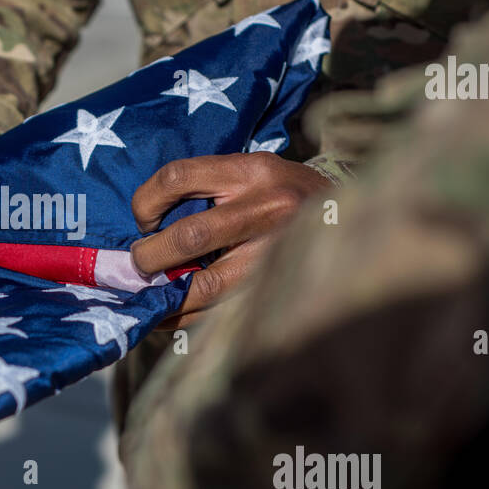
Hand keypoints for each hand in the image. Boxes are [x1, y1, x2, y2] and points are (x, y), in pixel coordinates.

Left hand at [130, 153, 332, 327]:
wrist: (349, 218)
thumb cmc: (284, 193)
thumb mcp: (253, 172)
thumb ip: (208, 190)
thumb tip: (148, 228)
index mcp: (252, 171)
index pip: (178, 176)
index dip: (146, 200)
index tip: (142, 219)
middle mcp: (267, 208)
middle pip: (191, 236)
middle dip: (151, 256)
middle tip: (138, 263)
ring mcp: (275, 253)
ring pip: (206, 285)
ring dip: (165, 295)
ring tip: (148, 296)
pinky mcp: (278, 288)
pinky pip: (221, 310)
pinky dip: (185, 317)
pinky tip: (168, 315)